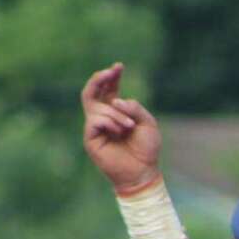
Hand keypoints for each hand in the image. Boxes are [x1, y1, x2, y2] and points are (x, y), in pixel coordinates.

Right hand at [81, 63, 161, 192]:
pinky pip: (95, 120)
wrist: (143, 172)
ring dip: (116, 113)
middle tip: (110, 72)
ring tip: (130, 127)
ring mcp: (95, 127)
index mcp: (116, 111)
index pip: (109, 89)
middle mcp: (103, 117)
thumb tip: (116, 100)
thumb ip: (135, 107)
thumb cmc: (146, 149)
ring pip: (97, 106)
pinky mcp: (90, 138)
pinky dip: (109, 122)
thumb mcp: (148, 124)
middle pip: (91, 91)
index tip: (119, 66)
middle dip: (100, 78)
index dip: (112, 76)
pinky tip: (120, 131)